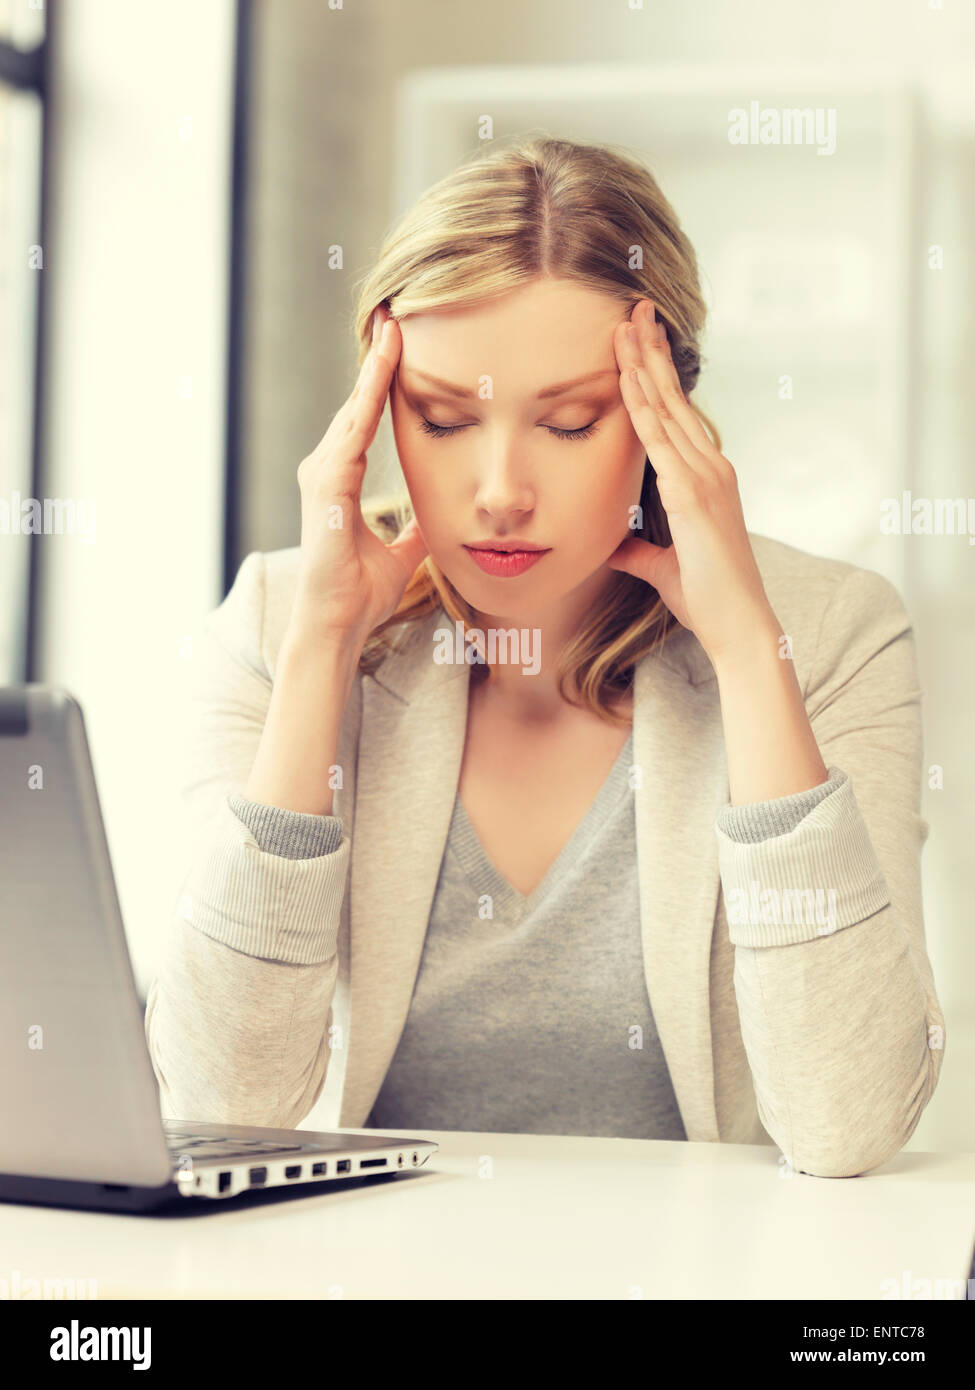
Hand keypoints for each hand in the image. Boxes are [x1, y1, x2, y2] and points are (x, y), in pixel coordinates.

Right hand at [292, 304, 428, 642]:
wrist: (337, 624)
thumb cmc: (360, 594)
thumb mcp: (400, 555)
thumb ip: (414, 531)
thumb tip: (436, 520)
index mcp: (341, 481)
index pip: (366, 420)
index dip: (382, 383)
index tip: (400, 344)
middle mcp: (325, 470)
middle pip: (356, 405)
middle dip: (377, 361)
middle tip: (396, 315)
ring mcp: (321, 476)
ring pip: (352, 411)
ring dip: (373, 370)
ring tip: (392, 329)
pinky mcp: (325, 487)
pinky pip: (351, 435)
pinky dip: (366, 401)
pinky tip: (381, 372)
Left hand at [607, 298, 777, 667]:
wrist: (739, 625)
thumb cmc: (708, 599)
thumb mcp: (662, 568)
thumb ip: (637, 551)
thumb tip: (613, 545)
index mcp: (707, 478)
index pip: (676, 416)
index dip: (656, 376)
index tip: (639, 341)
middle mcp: (711, 467)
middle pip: (674, 398)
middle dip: (651, 351)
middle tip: (634, 308)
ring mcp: (706, 477)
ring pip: (667, 408)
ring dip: (643, 363)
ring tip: (625, 322)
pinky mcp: (694, 494)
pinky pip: (660, 439)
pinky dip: (641, 404)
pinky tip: (624, 376)